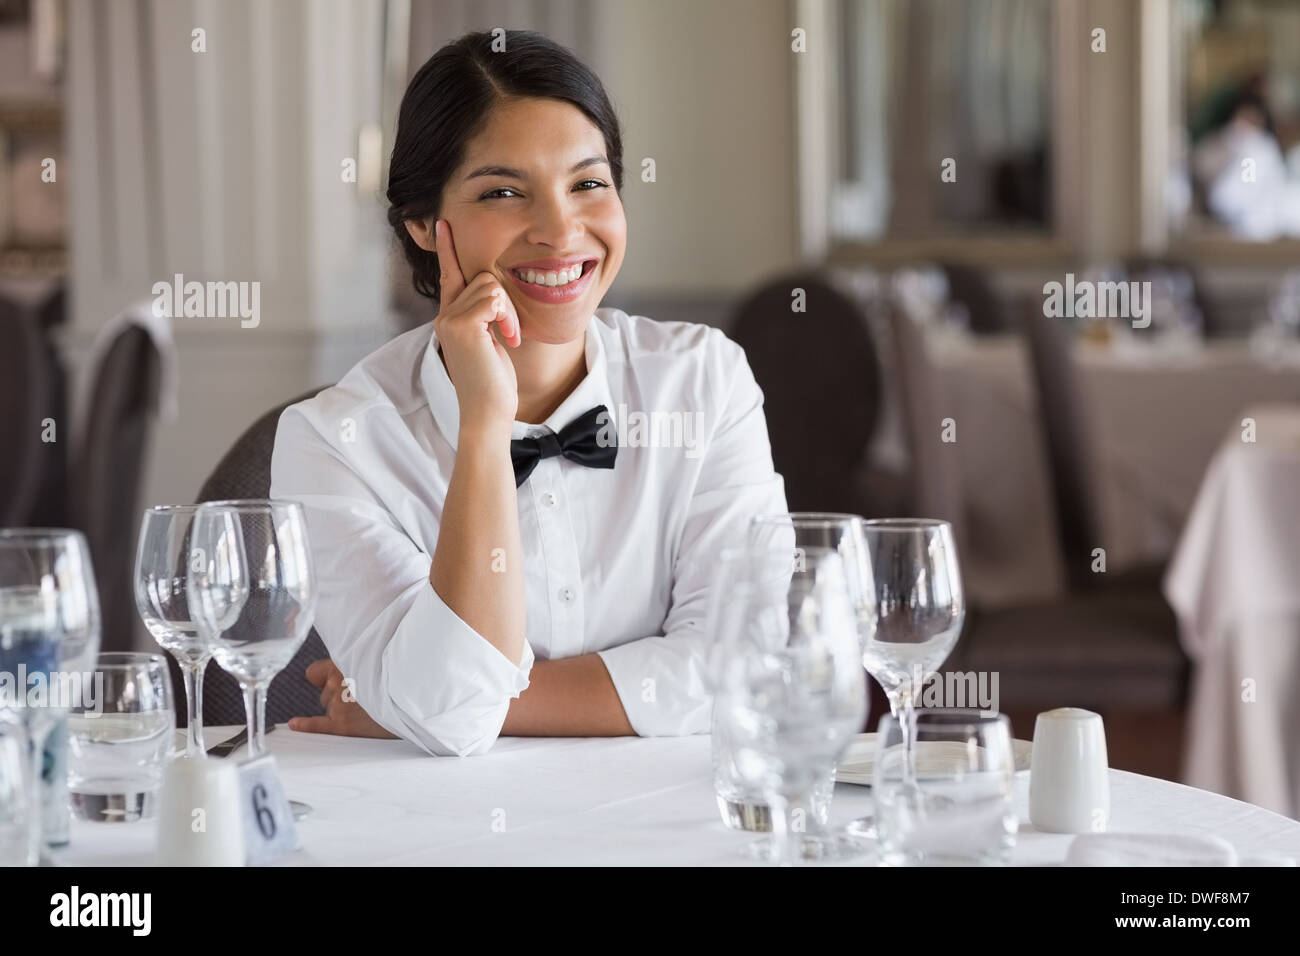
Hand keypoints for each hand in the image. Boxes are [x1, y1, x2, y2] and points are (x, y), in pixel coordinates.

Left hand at [288, 658, 397, 738]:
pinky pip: (317, 725)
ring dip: (340, 708)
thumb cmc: (404, 678)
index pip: (316, 672)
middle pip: (325, 693)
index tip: (336, 682)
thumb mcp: (383, 658)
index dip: (325, 678)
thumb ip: (362, 660)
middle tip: (365, 697)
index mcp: (346, 662)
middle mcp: (339, 680)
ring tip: (367, 709)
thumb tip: (351, 662)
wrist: (417, 700)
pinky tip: (294, 724)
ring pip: (328, 707)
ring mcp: (339, 703)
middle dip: (338, 695)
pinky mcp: (343, 724)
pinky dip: (305, 725)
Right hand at [434, 218, 520, 433]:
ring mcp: (450, 319)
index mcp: (450, 318)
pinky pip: (494, 298)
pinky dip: (507, 317)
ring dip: (508, 311)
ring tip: (507, 338)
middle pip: (481, 276)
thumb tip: (495, 295)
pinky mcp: (462, 325)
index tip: (444, 224)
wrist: (488, 411)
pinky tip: (507, 339)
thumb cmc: (493, 382)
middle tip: (509, 334)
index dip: (448, 249)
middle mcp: (445, 315)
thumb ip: (485, 316)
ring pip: (490, 285)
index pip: (449, 275)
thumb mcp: (489, 342)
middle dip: (505, 303)